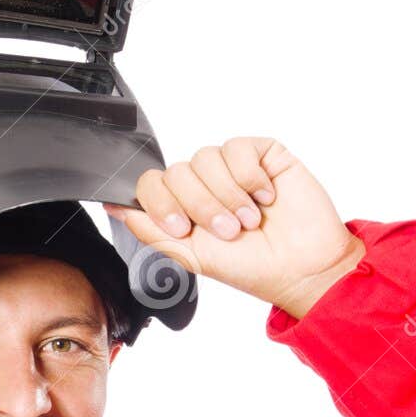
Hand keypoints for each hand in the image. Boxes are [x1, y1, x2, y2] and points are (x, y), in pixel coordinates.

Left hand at [103, 137, 364, 318]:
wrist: (302, 268)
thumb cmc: (252, 267)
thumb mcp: (191, 255)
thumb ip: (151, 230)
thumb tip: (114, 207)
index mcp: (184, 207)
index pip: (152, 183)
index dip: (162, 203)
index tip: (181, 228)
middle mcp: (205, 184)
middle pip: (177, 171)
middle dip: (201, 206)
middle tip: (228, 231)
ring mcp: (232, 167)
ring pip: (205, 158)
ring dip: (228, 196)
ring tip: (249, 220)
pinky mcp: (262, 154)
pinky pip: (237, 148)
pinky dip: (250, 178)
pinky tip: (265, 198)